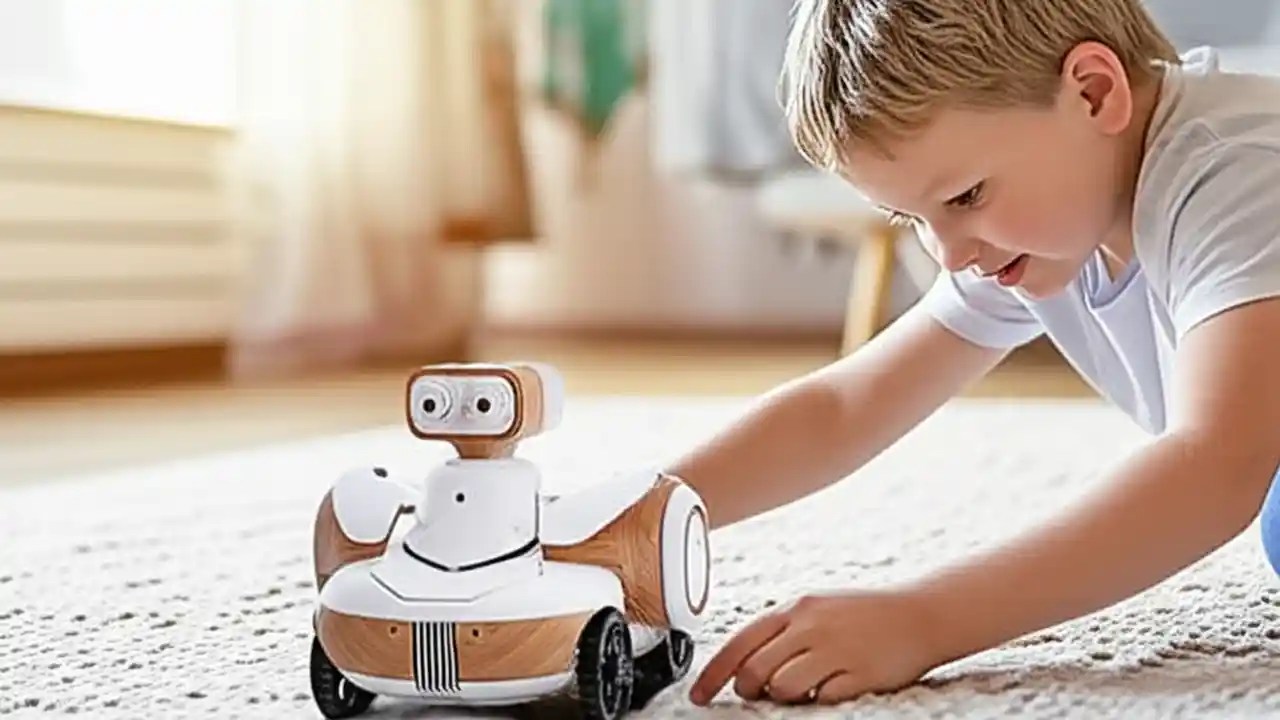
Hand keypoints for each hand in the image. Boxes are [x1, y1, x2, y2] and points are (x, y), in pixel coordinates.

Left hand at [688, 588, 940, 705]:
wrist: (919, 614)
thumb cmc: (864, 615)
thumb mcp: (817, 610)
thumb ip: (781, 633)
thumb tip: (744, 669)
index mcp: (795, 609)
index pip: (740, 643)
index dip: (713, 673)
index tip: (699, 696)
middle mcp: (810, 626)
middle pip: (755, 670)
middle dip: (749, 690)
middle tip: (761, 694)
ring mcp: (835, 650)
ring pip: (782, 687)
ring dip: (784, 697)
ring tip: (803, 688)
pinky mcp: (858, 673)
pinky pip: (821, 698)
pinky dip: (819, 700)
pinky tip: (832, 688)